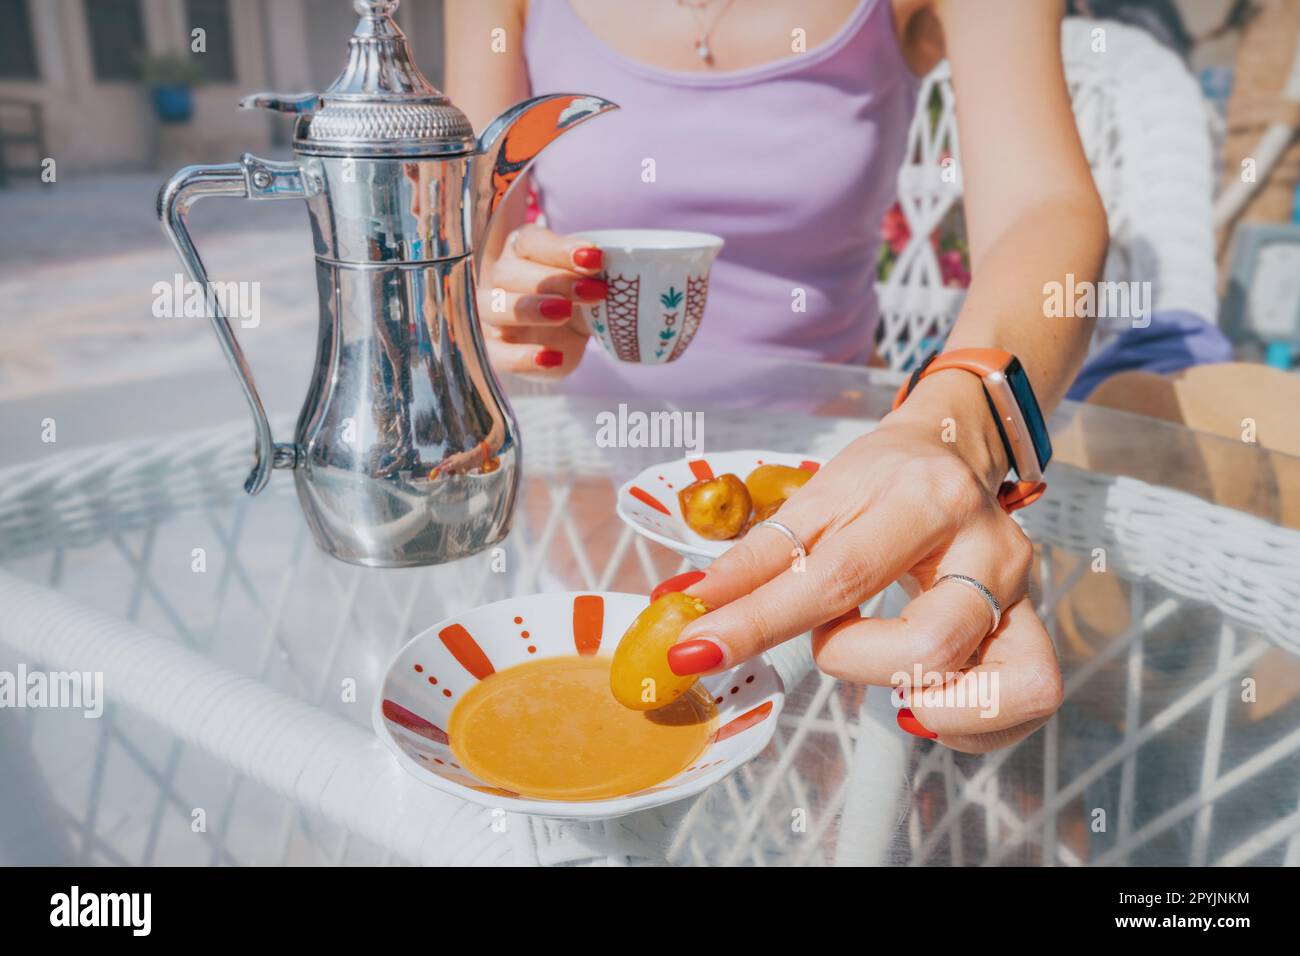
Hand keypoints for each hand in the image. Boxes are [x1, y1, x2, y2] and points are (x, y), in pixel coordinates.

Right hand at [478, 224, 606, 376]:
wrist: (560, 342)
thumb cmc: (574, 302)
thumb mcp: (588, 285)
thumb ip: (596, 274)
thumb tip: (627, 267)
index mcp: (522, 252)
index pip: (532, 242)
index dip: (561, 249)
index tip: (596, 258)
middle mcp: (500, 280)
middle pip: (509, 272)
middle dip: (552, 280)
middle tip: (592, 291)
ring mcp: (491, 316)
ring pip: (492, 306)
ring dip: (528, 309)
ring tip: (565, 314)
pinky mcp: (494, 352)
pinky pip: (496, 354)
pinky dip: (522, 357)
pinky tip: (552, 357)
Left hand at [660, 370, 1063, 752]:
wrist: (956, 452)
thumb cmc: (882, 479)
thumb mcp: (815, 500)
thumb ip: (755, 559)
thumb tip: (684, 607)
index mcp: (927, 500)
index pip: (838, 578)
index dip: (758, 624)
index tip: (696, 652)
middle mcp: (989, 548)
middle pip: (928, 648)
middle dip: (854, 661)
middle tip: (835, 633)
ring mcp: (1024, 593)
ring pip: (1010, 687)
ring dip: (929, 704)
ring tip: (885, 666)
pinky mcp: (1035, 628)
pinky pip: (1024, 705)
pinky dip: (964, 723)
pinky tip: (921, 696)